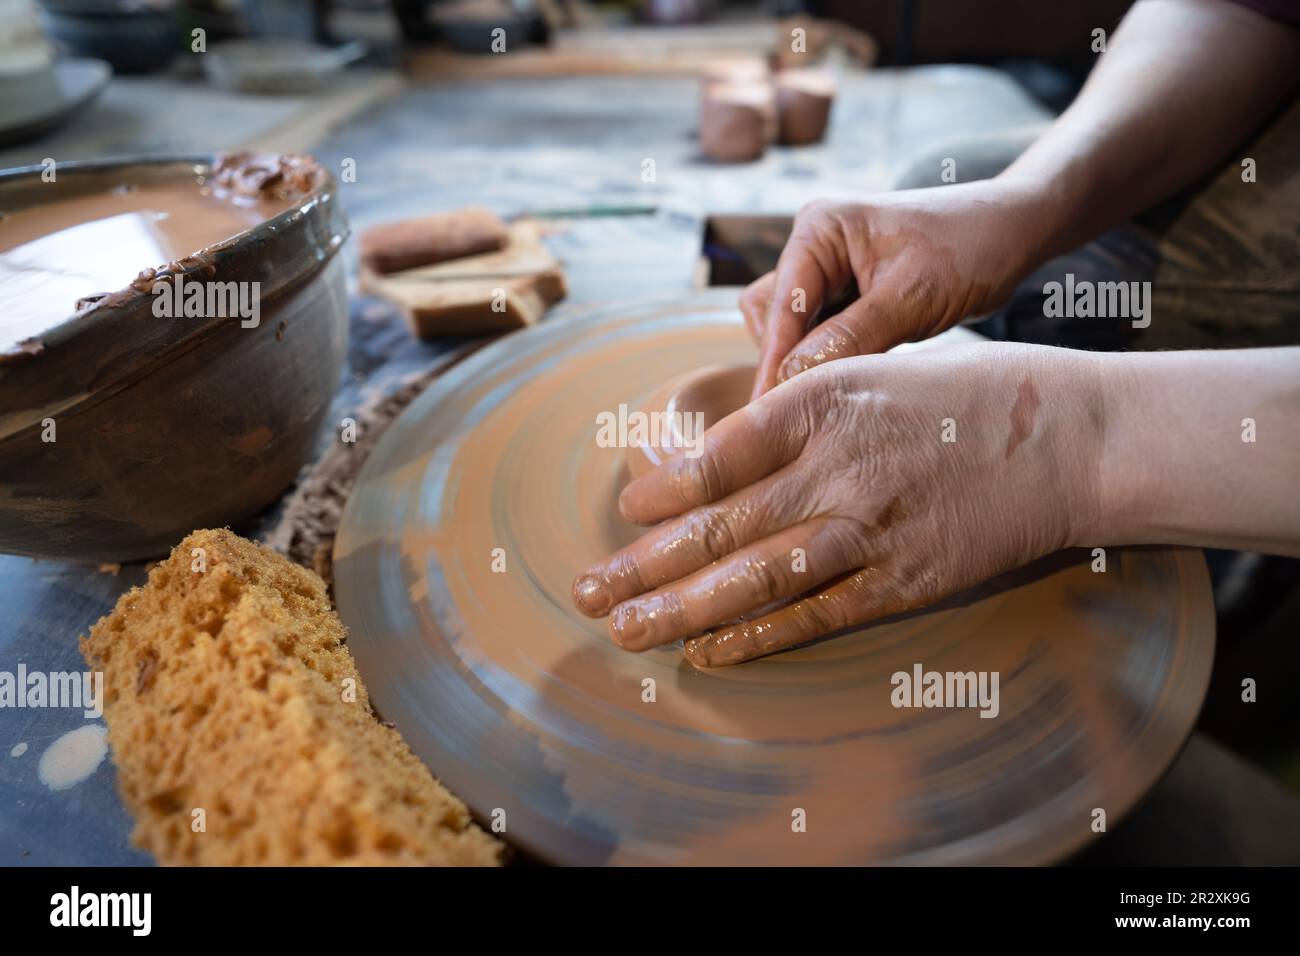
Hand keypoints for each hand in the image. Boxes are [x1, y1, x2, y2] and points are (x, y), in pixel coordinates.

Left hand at [572, 342, 1103, 666]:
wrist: (1070, 438)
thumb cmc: (966, 394)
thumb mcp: (874, 368)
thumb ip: (797, 405)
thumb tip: (721, 443)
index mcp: (825, 402)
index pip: (718, 453)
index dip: (662, 489)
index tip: (628, 507)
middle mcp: (838, 467)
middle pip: (719, 525)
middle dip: (643, 564)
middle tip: (589, 590)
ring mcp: (871, 528)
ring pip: (755, 578)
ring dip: (681, 609)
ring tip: (627, 630)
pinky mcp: (904, 579)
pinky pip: (816, 614)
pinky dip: (758, 636)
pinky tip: (711, 651)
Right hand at [742, 180, 1048, 396]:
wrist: (1014, 232)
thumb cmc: (972, 248)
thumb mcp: (912, 298)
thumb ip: (850, 338)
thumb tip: (793, 380)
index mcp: (820, 228)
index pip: (781, 306)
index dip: (776, 362)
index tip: (770, 414)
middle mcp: (813, 245)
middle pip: (771, 317)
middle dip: (787, 360)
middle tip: (809, 410)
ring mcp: (827, 271)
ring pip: (790, 329)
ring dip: (808, 361)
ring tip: (839, 395)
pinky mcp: (845, 295)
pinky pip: (818, 334)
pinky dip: (830, 360)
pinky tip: (852, 383)